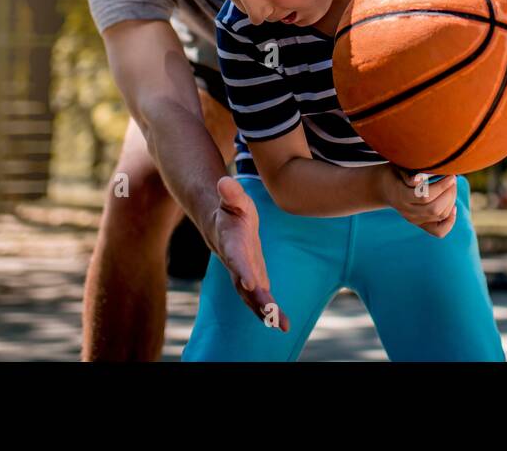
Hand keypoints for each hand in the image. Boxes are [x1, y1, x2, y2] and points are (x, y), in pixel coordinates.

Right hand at [202, 176, 289, 330]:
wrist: (223, 225)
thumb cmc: (230, 209)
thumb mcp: (232, 198)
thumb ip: (230, 193)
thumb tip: (224, 181)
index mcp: (232, 244)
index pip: (237, 259)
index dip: (242, 270)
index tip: (250, 283)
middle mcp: (236, 264)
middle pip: (245, 286)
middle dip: (257, 300)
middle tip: (271, 314)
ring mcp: (244, 275)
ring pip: (253, 297)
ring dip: (266, 312)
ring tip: (283, 326)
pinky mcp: (253, 280)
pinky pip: (261, 299)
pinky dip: (270, 312)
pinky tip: (283, 324)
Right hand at [375, 166, 457, 237]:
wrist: (384, 187)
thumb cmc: (395, 172)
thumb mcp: (399, 167)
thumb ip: (409, 173)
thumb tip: (420, 180)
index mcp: (401, 196)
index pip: (425, 197)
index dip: (442, 186)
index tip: (450, 175)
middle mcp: (407, 211)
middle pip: (435, 209)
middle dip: (449, 193)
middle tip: (452, 178)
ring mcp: (414, 219)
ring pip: (439, 216)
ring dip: (451, 200)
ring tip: (451, 186)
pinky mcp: (420, 224)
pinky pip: (439, 231)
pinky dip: (450, 221)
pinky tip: (453, 208)